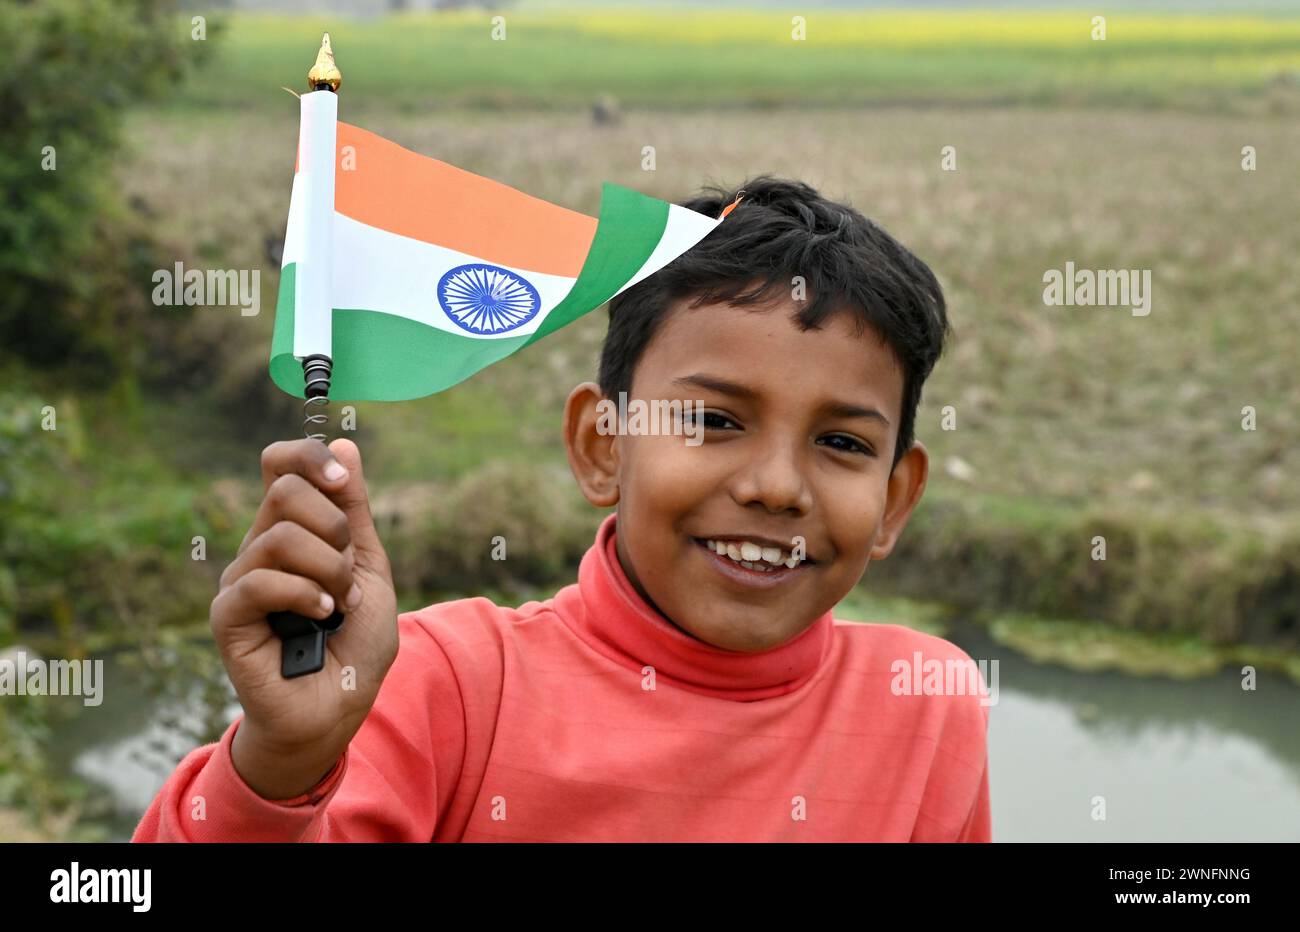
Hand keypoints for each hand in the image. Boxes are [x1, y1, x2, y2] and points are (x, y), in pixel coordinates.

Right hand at [211, 438, 397, 798]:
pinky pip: (260, 582)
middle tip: (348, 573)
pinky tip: (323, 616)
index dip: (307, 457)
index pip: (279, 465)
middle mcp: (259, 546)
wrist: (340, 705)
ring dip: (329, 571)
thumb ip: (354, 509)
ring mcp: (240, 579)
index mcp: (292, 528)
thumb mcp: (369, 565)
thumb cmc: (355, 641)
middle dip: (334, 529)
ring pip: (280, 537)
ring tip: (340, 605)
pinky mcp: (227, 616)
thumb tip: (343, 443)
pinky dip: (304, 595)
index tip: (341, 480)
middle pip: (285, 491)